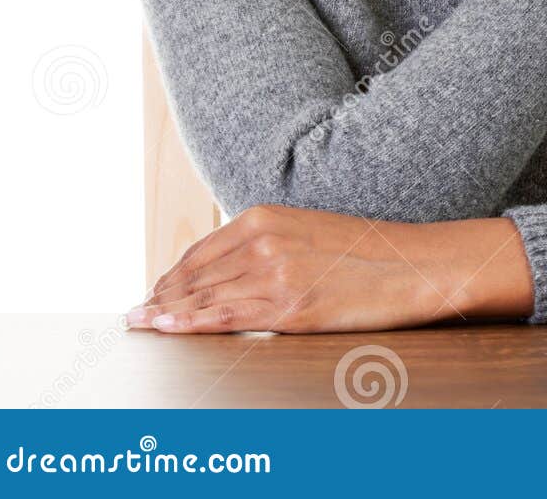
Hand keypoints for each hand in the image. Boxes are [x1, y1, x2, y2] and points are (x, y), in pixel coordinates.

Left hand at [123, 205, 532, 332]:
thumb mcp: (307, 231)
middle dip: (161, 296)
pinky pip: (227, 318)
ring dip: (167, 313)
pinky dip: (192, 324)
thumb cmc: (364, 252)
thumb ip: (265, 245)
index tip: (153, 292)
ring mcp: (274, 273)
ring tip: (143, 325)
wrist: (412, 265)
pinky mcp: (289, 306)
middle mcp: (263, 240)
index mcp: (265, 216)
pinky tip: (171, 329)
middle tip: (134, 314)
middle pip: (194, 274)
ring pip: (204, 298)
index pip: (201, 250)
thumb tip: (227, 271)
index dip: (172, 276)